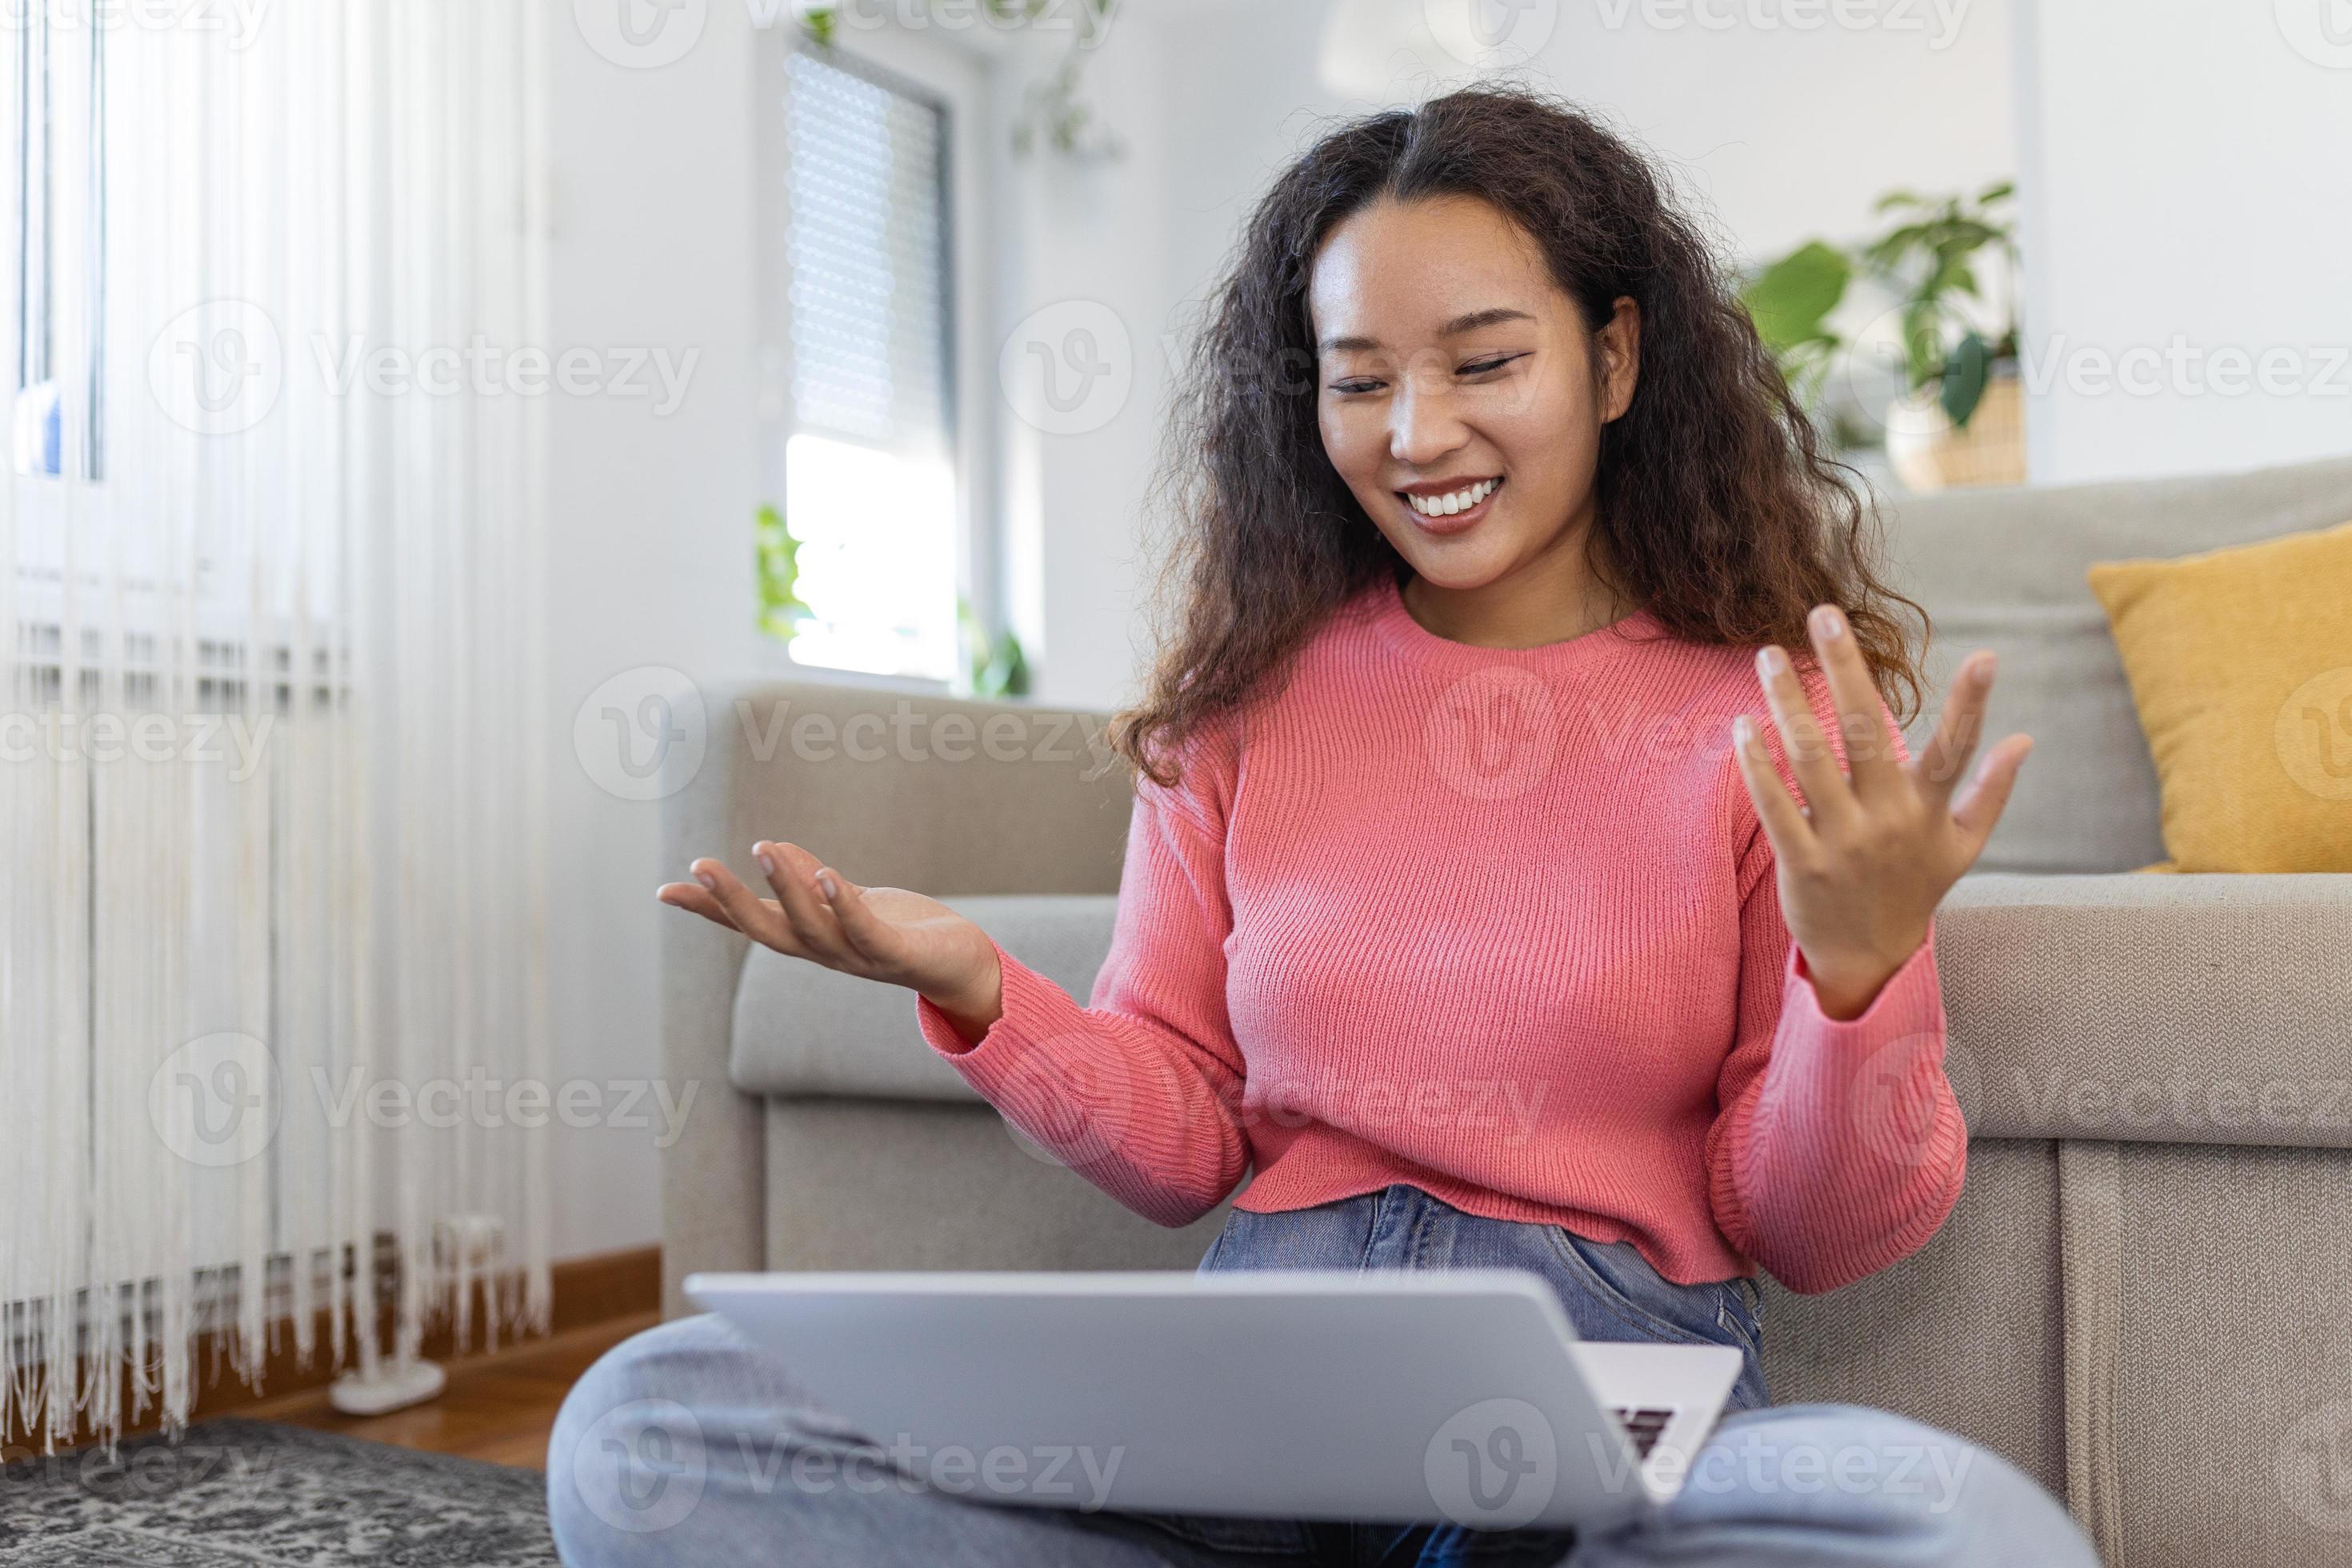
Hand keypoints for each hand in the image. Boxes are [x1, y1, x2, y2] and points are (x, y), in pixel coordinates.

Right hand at [657, 840, 1004, 1037]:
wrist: (960, 968)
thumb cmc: (900, 933)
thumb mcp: (849, 901)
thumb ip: (811, 882)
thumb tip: (775, 850)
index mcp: (810, 939)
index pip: (751, 923)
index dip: (709, 910)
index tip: (665, 890)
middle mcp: (826, 954)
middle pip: (769, 932)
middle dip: (731, 902)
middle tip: (699, 867)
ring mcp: (860, 957)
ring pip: (813, 928)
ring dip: (787, 889)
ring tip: (763, 849)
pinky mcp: (898, 954)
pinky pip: (865, 929)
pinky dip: (843, 905)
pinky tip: (826, 874)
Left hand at [1733, 604, 2032, 1021]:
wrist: (1868, 960)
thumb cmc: (1914, 890)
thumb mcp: (1962, 847)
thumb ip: (1991, 793)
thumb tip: (2025, 739)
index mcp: (1929, 811)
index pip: (1956, 750)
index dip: (1973, 705)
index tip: (1987, 656)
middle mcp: (1889, 821)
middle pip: (1867, 732)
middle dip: (1845, 669)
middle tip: (1823, 614)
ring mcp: (1843, 842)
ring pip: (1811, 760)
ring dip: (1788, 703)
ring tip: (1768, 656)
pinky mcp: (1801, 863)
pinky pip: (1775, 805)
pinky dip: (1758, 765)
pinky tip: (1744, 725)